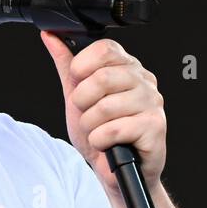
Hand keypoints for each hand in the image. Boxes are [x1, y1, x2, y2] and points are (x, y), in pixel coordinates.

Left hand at [40, 31, 166, 194]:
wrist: (112, 170)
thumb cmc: (100, 132)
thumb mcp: (77, 96)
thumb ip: (66, 65)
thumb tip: (51, 37)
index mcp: (127, 67)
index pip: (105, 49)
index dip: (82, 67)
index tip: (77, 84)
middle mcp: (144, 80)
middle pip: (102, 77)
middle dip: (82, 102)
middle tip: (87, 114)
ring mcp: (153, 102)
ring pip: (105, 107)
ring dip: (90, 126)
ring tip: (98, 132)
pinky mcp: (155, 126)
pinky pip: (114, 130)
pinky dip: (100, 141)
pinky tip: (106, 144)